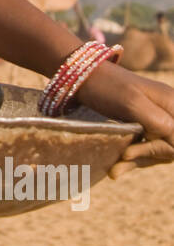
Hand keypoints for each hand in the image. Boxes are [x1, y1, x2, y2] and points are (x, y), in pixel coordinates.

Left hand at [73, 61, 173, 178]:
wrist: (81, 75)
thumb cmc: (107, 86)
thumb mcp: (133, 103)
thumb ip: (159, 122)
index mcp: (171, 103)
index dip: (159, 150)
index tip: (129, 153)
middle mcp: (168, 111)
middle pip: (170, 147)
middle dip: (145, 157)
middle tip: (119, 162)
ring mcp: (156, 118)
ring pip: (157, 150)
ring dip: (136, 161)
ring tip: (114, 170)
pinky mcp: (142, 125)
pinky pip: (145, 146)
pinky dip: (132, 158)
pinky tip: (115, 168)